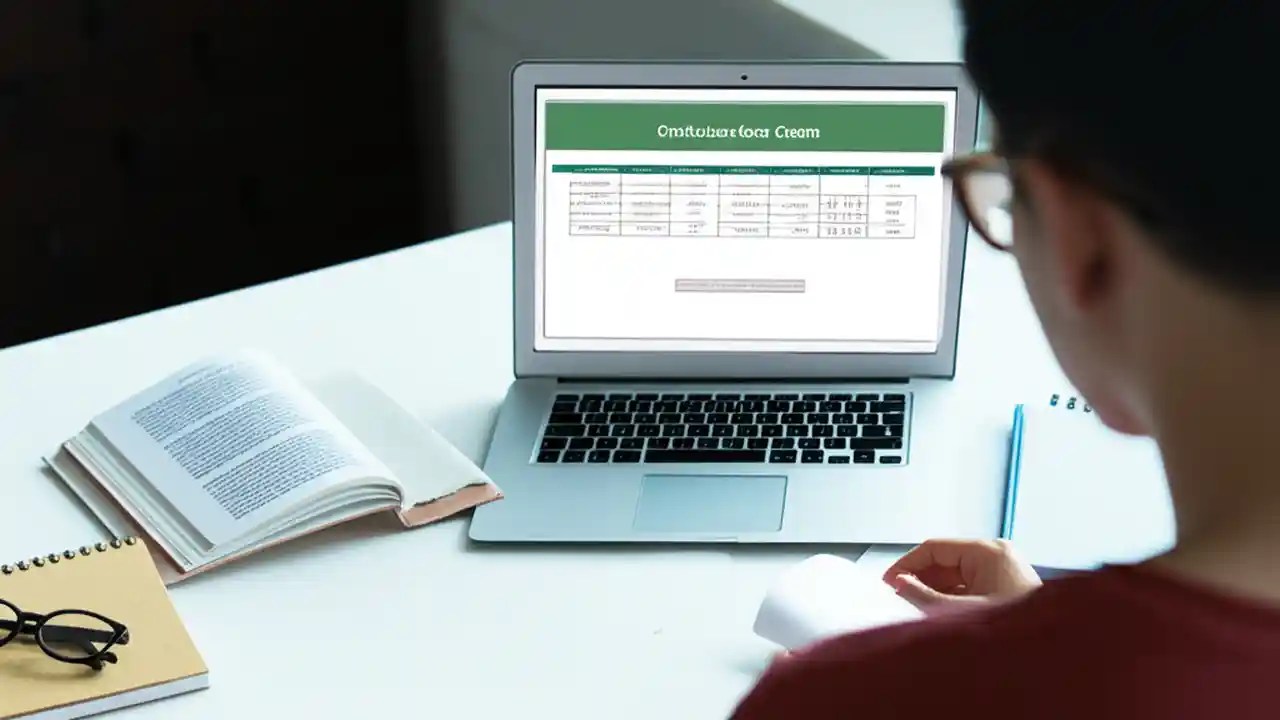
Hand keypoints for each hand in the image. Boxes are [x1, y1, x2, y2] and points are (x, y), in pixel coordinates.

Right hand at [883, 539, 1040, 613]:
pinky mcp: (1005, 587)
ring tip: (919, 609)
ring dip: (936, 591)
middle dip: (922, 579)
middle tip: (901, 596)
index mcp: (988, 552)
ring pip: (956, 575)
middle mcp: (997, 556)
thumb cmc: (1015, 628)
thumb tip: (900, 584)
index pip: (935, 547)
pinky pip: (970, 586)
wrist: (1051, 652)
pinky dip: (952, 598)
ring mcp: (1003, 571)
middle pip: (946, 561)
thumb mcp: (960, 611)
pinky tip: (939, 613)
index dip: (908, 563)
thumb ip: (924, 596)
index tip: (890, 581)